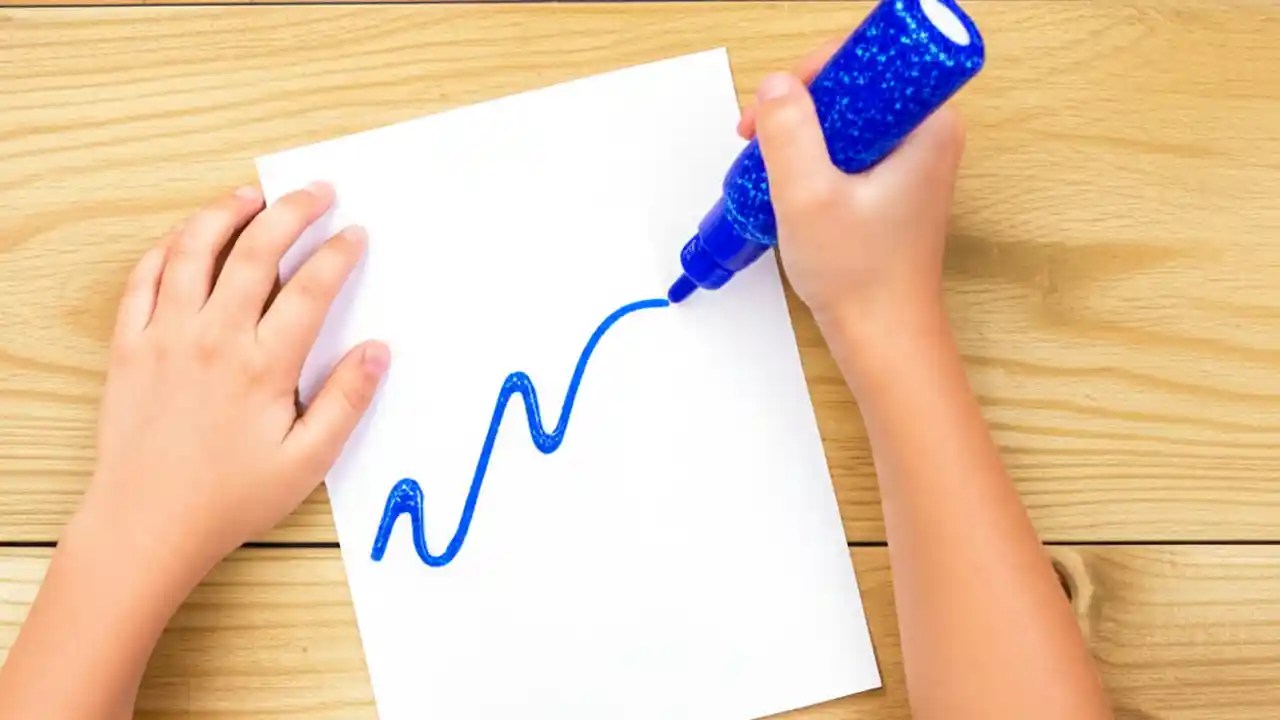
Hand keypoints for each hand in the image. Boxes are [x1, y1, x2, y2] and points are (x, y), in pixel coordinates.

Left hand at [78, 182, 387, 590]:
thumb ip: (345, 402)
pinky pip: (143, 277)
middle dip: (292, 212)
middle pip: (256, 250)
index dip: (337, 253)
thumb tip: (377, 353)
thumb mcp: (305, 461)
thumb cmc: (227, 498)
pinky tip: (186, 237)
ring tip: (251, 196)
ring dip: (225, 213)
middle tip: (315, 193)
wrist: (145, 524)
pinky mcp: (129, 345)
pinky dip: (167, 247)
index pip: (310, 288)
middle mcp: (213, 339)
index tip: (355, 235)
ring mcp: (165, 336)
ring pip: (193, 250)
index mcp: (262, 366)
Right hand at [737, 43, 964, 350]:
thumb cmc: (861, 277)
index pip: (873, 55)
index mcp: (928, 124)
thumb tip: (776, 86)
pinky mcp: (891, 176)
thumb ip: (788, 131)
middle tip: (765, 136)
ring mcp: (910, 154)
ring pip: (845, 111)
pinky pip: (847, 140)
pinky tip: (790, 178)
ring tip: (772, 163)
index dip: (820, 69)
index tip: (788, 102)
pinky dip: (813, 151)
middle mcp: (927, 131)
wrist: (881, 333)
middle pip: (855, 79)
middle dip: (802, 101)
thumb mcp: (808, 196)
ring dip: (801, 129)